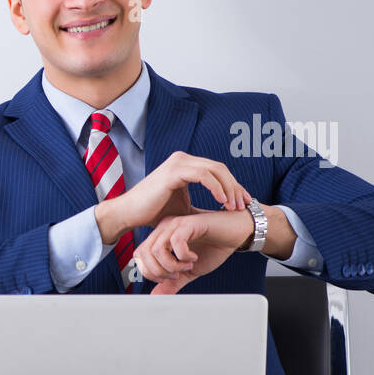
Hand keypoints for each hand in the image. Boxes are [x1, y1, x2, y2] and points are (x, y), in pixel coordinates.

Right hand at [114, 151, 252, 236]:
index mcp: (185, 165)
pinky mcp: (174, 171)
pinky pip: (204, 175)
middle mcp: (182, 159)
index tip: (243, 203)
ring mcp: (178, 162)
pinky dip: (217, 187)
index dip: (233, 186)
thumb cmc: (153, 214)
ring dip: (229, 188)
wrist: (129, 214)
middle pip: (220, 168)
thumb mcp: (182, 208)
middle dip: (236, 187)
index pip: (217, 171)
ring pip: (215, 169)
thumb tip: (219, 213)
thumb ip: (199, 205)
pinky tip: (222, 201)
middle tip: (244, 205)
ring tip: (234, 206)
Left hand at [133, 209, 254, 293]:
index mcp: (161, 236)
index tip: (169, 277)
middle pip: (144, 253)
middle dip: (159, 271)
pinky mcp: (189, 223)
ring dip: (171, 265)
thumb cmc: (213, 247)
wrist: (236, 233)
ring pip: (157, 249)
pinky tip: (193, 258)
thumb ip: (172, 282)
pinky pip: (176, 241)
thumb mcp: (189, 271)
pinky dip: (183, 256)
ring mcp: (176, 224)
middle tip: (177, 275)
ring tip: (187, 267)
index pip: (139, 256)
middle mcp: (164, 228)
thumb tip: (156, 296)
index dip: (150, 271)